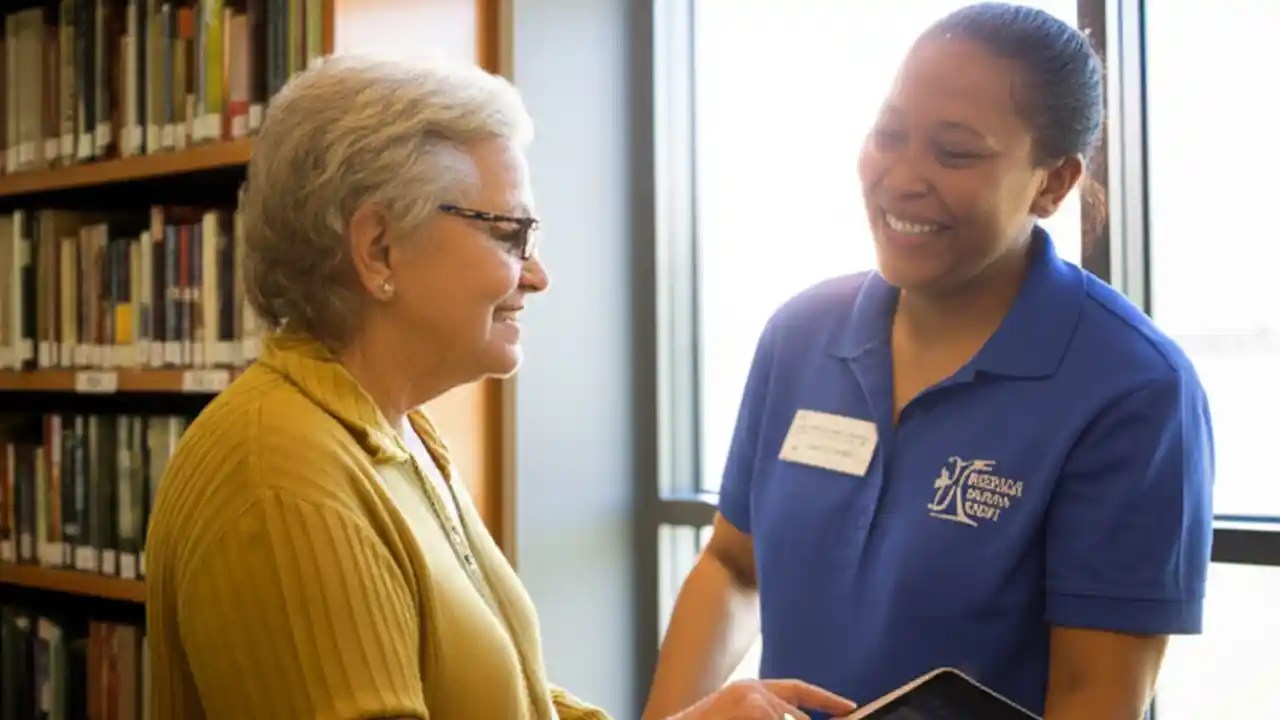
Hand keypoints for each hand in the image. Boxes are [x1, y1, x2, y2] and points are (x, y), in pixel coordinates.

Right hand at [668, 678, 856, 719]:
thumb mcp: (736, 717)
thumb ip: (768, 715)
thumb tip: (802, 719)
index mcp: (748, 690)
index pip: (799, 690)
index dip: (826, 699)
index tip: (849, 708)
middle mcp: (754, 692)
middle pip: (798, 718)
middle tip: (831, 719)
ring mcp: (755, 705)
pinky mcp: (755, 711)